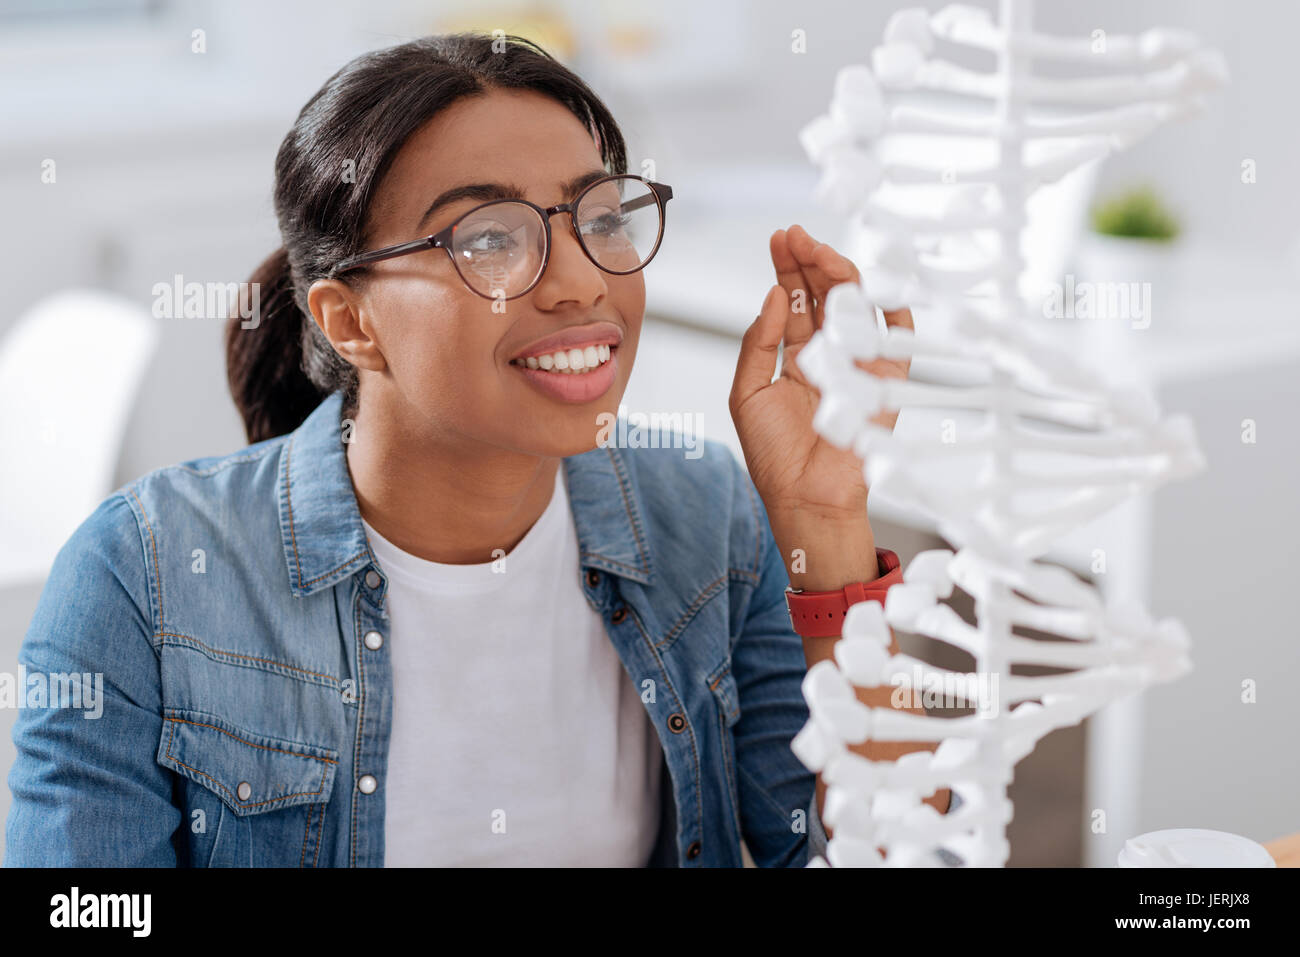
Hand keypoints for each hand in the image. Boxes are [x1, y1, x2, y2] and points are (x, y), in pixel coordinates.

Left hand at [729, 224, 912, 519]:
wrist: (805, 498)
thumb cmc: (774, 455)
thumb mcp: (748, 391)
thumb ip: (759, 343)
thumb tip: (776, 296)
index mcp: (796, 357)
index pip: (796, 301)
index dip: (788, 268)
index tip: (779, 238)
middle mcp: (829, 355)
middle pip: (825, 294)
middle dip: (811, 260)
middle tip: (795, 235)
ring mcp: (859, 363)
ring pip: (856, 305)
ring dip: (839, 273)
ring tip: (817, 251)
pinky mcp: (886, 378)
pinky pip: (895, 333)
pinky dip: (884, 304)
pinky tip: (860, 281)